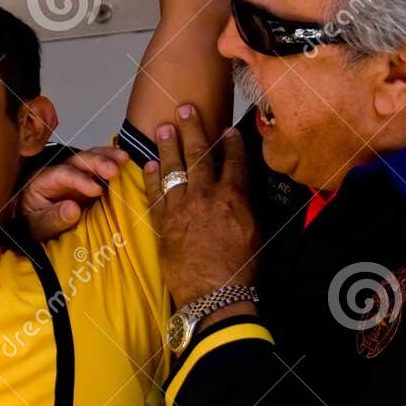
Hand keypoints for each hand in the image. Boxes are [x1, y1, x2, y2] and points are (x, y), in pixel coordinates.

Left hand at [20, 146, 128, 241]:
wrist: (34, 224)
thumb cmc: (34, 223)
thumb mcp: (37, 226)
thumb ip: (52, 218)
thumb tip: (73, 209)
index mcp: (45, 180)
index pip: (62, 174)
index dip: (79, 180)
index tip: (95, 190)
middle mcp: (62, 173)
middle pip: (79, 160)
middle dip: (97, 162)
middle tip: (114, 170)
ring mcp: (77, 175)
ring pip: (92, 159)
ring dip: (108, 157)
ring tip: (124, 159)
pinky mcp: (91, 182)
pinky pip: (102, 170)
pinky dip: (115, 165)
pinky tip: (128, 165)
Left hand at [143, 104, 256, 307]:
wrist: (215, 296)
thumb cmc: (241, 270)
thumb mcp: (256, 233)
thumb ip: (247, 206)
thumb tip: (244, 192)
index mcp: (234, 197)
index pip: (233, 161)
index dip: (231, 142)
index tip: (227, 129)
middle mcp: (206, 196)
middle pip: (198, 155)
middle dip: (192, 129)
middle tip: (184, 109)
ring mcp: (182, 208)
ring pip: (173, 169)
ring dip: (167, 146)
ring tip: (163, 128)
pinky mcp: (164, 223)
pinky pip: (155, 194)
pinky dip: (151, 177)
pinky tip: (148, 164)